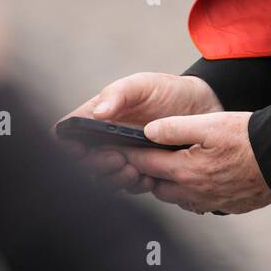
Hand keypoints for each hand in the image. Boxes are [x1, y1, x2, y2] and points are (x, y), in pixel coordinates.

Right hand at [60, 72, 221, 193]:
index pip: (68, 133)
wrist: (204, 109)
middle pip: (84, 161)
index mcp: (98, 116)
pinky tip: (148, 178)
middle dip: (97, 165)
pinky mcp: (143, 171)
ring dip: (115, 179)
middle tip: (118, 159)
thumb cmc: (170, 91)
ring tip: (133, 170)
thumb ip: (120, 93)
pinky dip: (135, 186)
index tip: (79, 149)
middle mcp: (106, 139)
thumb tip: (96, 114)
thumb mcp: (145, 84)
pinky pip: (130, 187)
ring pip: (105, 178)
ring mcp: (124, 156)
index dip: (66, 144)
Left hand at [116, 112, 270, 214]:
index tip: (116, 148)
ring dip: (169, 183)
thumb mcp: (211, 123)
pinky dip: (189, 192)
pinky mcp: (225, 205)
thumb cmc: (248, 138)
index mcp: (186, 170)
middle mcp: (193, 191)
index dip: (129, 153)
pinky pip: (197, 202)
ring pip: (176, 197)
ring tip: (168, 167)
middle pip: (157, 185)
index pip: (146, 163)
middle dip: (148, 172)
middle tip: (143, 156)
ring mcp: (209, 201)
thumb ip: (176, 126)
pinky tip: (196, 179)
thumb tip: (149, 131)